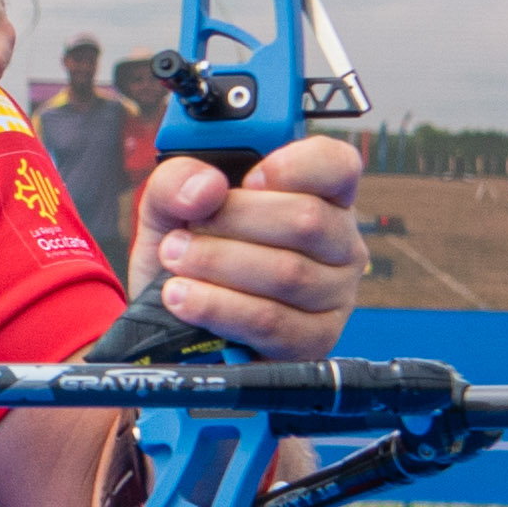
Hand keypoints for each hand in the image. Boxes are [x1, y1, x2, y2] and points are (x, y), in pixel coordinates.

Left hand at [134, 134, 371, 358]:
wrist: (169, 323)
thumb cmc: (187, 253)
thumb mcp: (169, 206)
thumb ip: (177, 180)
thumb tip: (207, 187)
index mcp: (318, 195)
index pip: (336, 165)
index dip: (295, 166)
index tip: (247, 180)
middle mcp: (338, 242)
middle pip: (306, 219)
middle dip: (232, 221)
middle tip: (184, 231)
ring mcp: (334, 295)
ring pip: (287, 273)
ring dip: (217, 264)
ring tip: (175, 260)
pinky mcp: (315, 341)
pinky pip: (271, 321)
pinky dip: (218, 306)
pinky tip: (183, 298)